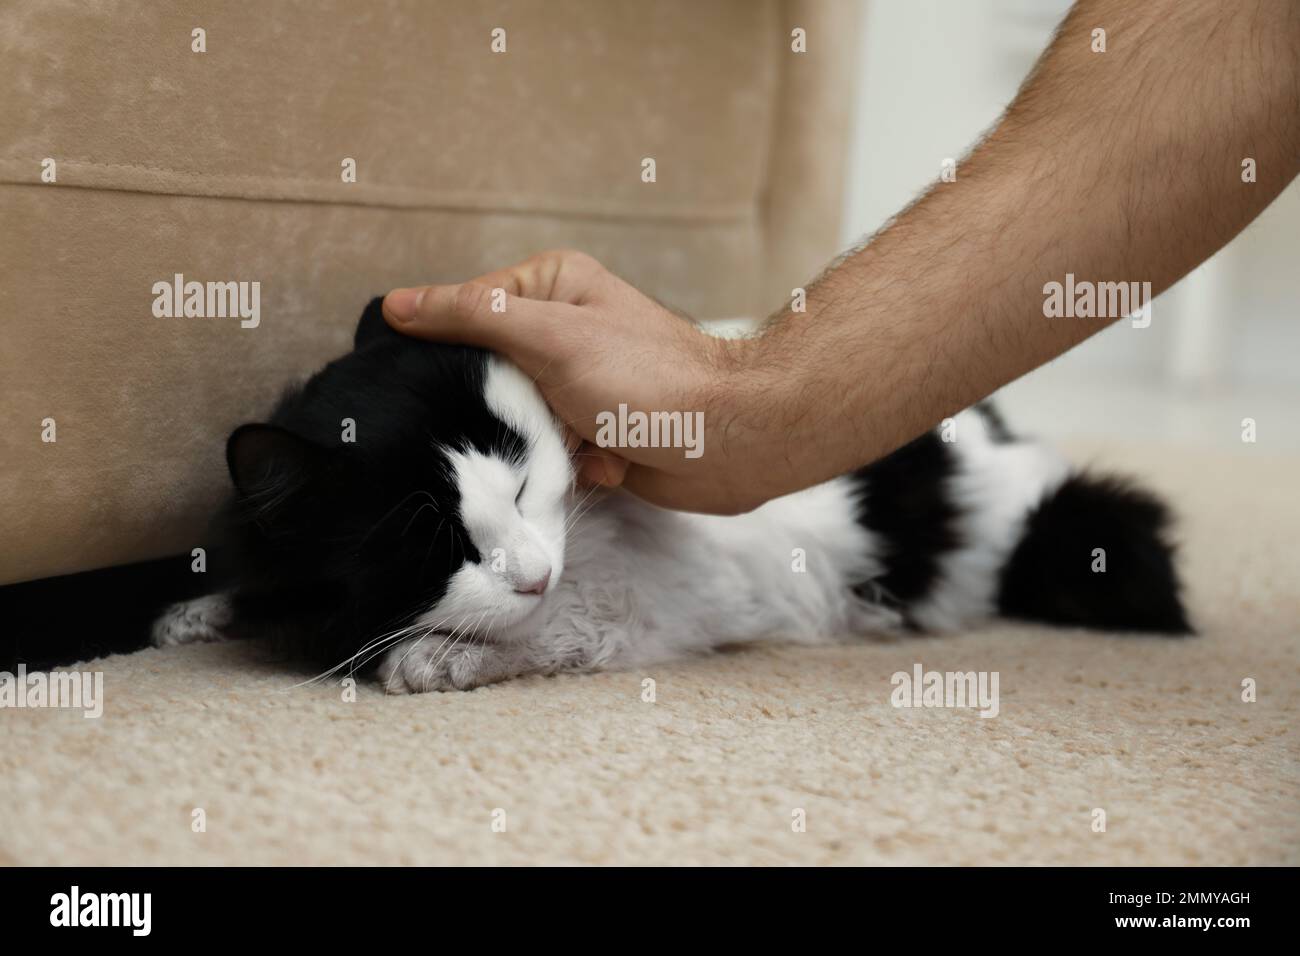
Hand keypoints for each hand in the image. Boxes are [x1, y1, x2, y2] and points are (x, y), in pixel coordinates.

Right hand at [382, 250, 778, 513]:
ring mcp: (582, 384)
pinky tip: (612, 463)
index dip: (452, 352)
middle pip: (491, 375)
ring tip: (584, 440)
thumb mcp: (549, 336)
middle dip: (508, 409)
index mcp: (552, 286)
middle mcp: (565, 330)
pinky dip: (578, 467)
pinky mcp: (599, 432)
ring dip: (546, 445)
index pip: (466, 313)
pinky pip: (555, 455)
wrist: (729, 441)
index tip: (443, 384)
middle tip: (532, 419)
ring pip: (521, 423)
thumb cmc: (647, 378)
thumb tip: (396, 306)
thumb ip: (472, 317)